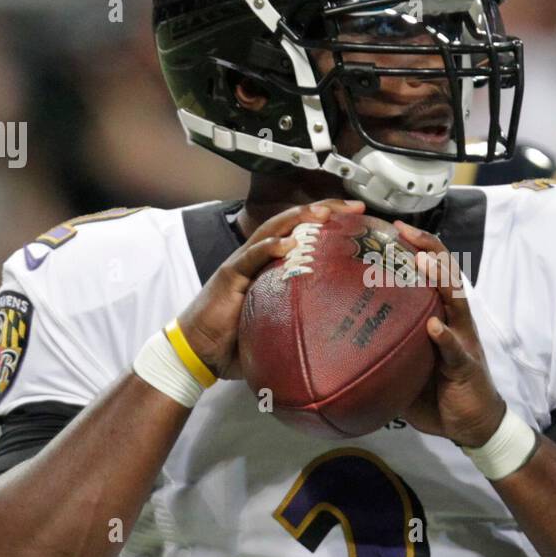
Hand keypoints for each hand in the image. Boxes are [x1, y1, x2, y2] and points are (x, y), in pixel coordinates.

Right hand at [175, 199, 364, 378]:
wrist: (197, 350)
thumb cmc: (234, 340)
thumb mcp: (276, 325)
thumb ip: (300, 320)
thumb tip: (337, 333)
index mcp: (270, 264)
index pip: (301, 233)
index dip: (328, 221)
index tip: (358, 217)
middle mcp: (257, 257)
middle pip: (292, 222)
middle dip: (323, 209)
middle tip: (353, 206)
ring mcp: (242, 263)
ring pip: (273, 230)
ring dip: (299, 218)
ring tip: (323, 213)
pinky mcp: (229, 276)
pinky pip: (250, 257)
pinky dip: (268, 247)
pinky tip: (286, 242)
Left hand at [394, 220, 505, 447]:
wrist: (471, 423)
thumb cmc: (436, 390)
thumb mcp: (407, 362)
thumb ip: (387, 344)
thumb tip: (340, 338)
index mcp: (442, 315)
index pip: (434, 272)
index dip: (418, 247)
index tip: (394, 227)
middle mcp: (456, 320)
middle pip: (447, 274)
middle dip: (428, 248)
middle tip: (404, 230)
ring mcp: (463, 339)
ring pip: (456, 301)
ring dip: (439, 279)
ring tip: (422, 262)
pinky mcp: (466, 364)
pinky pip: (455, 348)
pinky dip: (445, 336)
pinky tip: (434, 327)